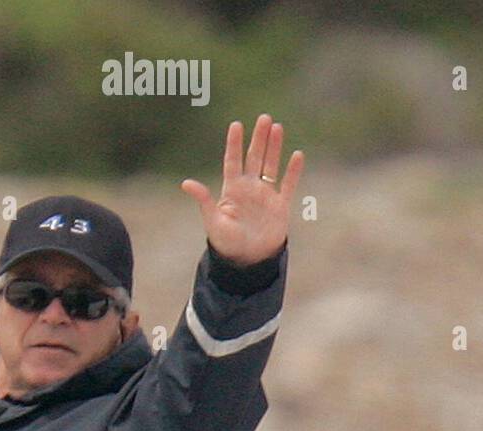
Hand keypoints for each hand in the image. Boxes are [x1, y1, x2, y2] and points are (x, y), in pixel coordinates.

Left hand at [181, 114, 303, 266]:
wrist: (247, 261)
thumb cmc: (226, 243)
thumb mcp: (212, 221)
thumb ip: (204, 200)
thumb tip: (186, 183)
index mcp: (232, 191)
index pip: (233, 162)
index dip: (234, 144)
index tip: (236, 125)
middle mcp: (249, 189)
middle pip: (254, 158)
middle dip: (258, 138)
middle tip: (263, 117)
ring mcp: (265, 195)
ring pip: (271, 165)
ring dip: (274, 147)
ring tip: (276, 127)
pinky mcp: (280, 205)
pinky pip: (288, 184)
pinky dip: (293, 171)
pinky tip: (297, 155)